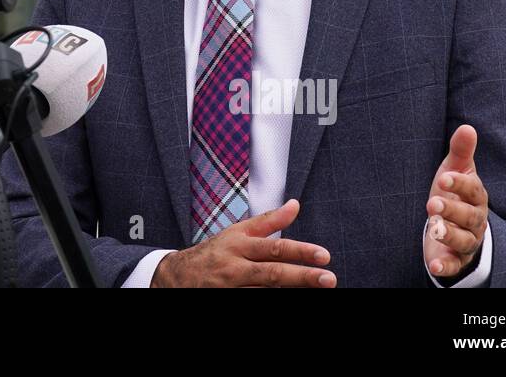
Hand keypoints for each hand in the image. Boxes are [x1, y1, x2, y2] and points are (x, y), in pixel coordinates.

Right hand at [150, 199, 334, 287]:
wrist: (176, 277)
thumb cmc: (214, 252)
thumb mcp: (237, 232)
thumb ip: (268, 221)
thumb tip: (295, 205)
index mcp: (239, 245)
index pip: (273, 247)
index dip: (299, 251)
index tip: (325, 256)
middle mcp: (234, 267)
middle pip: (272, 273)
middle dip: (302, 276)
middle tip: (329, 279)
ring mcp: (230, 288)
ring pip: (263, 293)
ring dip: (288, 293)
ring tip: (315, 290)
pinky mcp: (226, 300)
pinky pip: (251, 301)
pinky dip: (270, 300)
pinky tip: (288, 299)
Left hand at [424, 124, 487, 279]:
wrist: (453, 226)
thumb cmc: (453, 195)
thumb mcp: (455, 172)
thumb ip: (461, 152)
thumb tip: (468, 127)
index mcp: (476, 198)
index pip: (474, 190)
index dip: (460, 184)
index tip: (443, 178)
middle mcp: (476, 221)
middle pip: (469, 217)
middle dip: (452, 210)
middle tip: (432, 203)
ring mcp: (467, 241)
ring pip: (463, 240)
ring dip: (449, 235)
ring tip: (433, 228)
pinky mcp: (456, 260)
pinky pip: (454, 265)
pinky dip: (445, 267)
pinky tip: (433, 266)